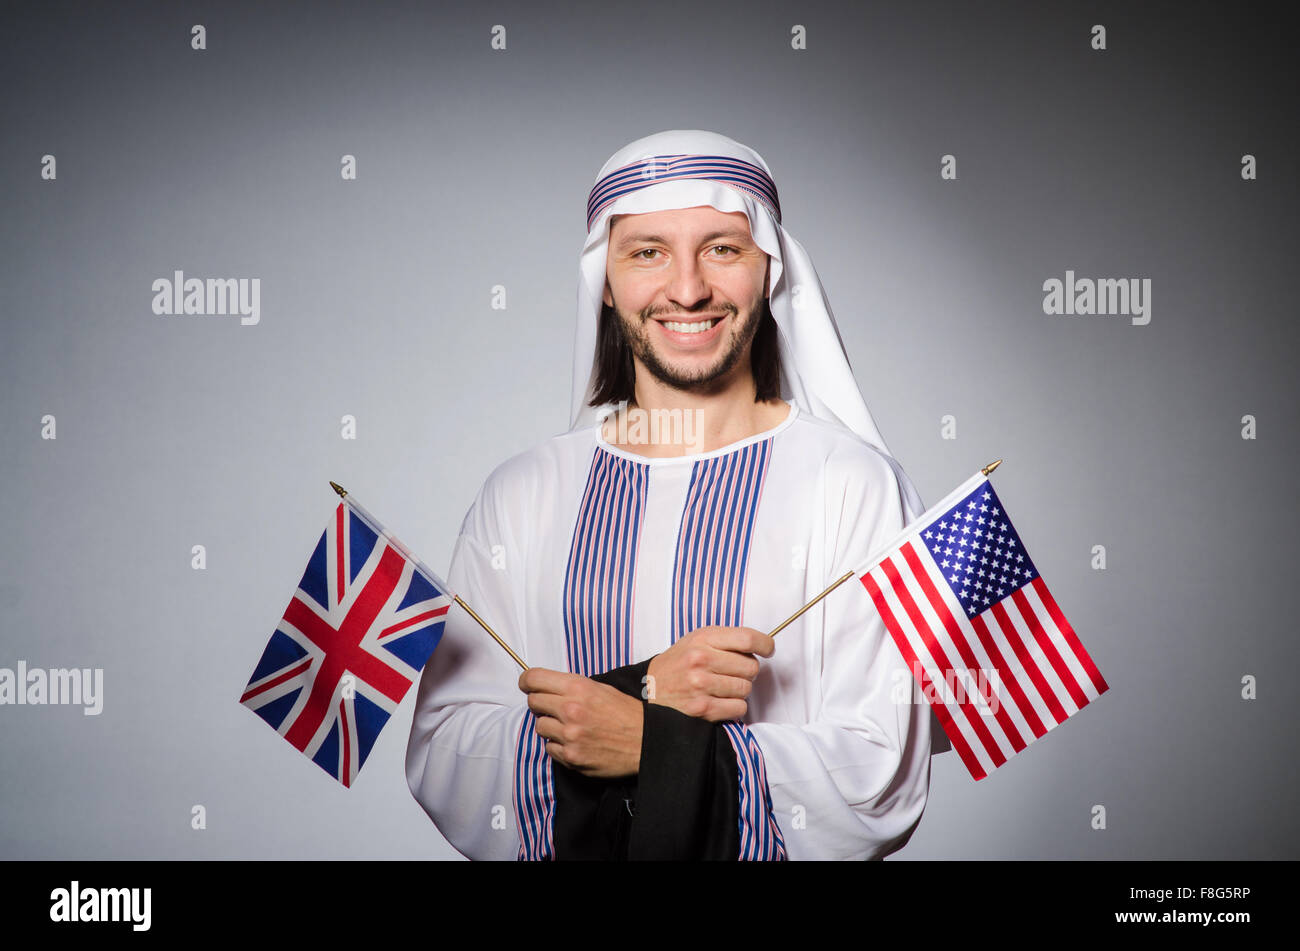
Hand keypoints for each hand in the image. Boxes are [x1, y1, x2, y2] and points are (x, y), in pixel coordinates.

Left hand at [518, 668, 642, 777]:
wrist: (646, 742)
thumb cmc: (626, 714)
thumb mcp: (601, 688)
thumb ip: (573, 687)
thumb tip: (548, 687)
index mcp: (578, 687)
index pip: (534, 679)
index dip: (527, 681)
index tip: (526, 684)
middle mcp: (570, 709)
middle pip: (533, 702)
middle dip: (540, 703)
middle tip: (552, 707)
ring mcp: (569, 735)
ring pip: (539, 726)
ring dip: (550, 726)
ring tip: (569, 727)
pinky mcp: (570, 757)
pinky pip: (549, 748)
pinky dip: (558, 745)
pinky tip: (574, 742)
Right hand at [645, 625, 773, 721]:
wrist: (648, 690)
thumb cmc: (677, 664)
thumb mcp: (695, 641)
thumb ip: (725, 640)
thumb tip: (761, 646)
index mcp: (702, 639)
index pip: (747, 638)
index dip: (765, 644)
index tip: (768, 650)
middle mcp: (701, 660)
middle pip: (751, 667)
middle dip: (747, 671)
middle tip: (732, 673)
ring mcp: (701, 685)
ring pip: (746, 689)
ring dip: (739, 690)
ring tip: (721, 687)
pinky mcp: (703, 709)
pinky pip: (739, 708)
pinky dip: (734, 707)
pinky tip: (719, 701)